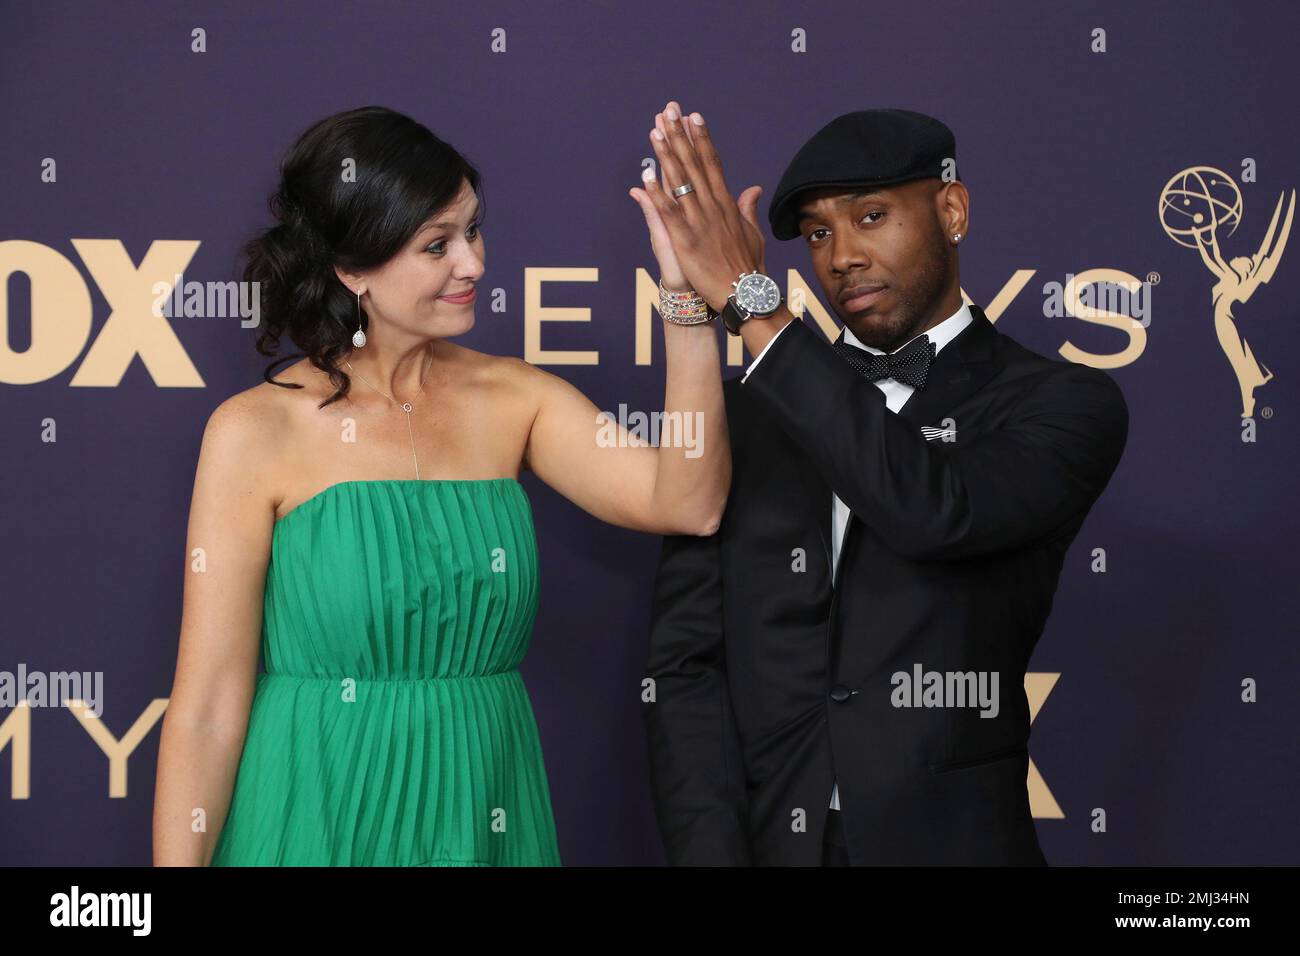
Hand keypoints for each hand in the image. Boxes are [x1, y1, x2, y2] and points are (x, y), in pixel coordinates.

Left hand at [638, 100, 765, 310]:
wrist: (745, 293)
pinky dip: (657, 193)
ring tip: (655, 132)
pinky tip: (646, 176)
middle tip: (669, 111)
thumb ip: (748, 207)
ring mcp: (699, 221)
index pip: (712, 163)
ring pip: (680, 182)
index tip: (694, 117)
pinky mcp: (686, 239)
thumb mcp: (752, 232)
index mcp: (726, 203)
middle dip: (680, 136)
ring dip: (666, 155)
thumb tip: (753, 188)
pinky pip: (669, 211)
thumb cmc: (749, 265)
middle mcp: (713, 206)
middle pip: (694, 164)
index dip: (702, 139)